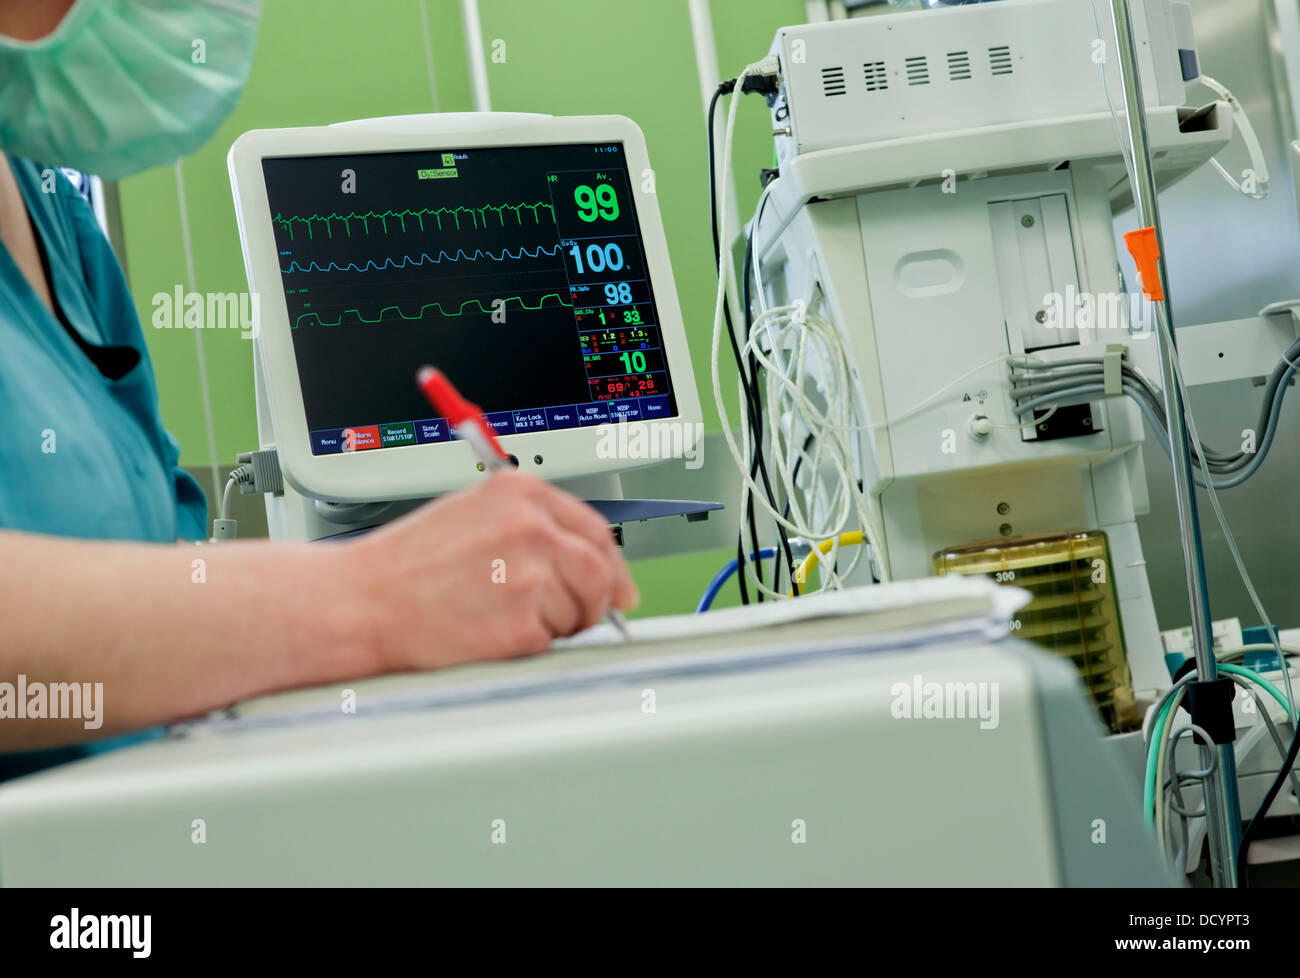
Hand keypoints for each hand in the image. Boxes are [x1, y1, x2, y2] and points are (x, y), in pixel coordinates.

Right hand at [343, 470, 637, 671]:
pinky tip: (489, 630)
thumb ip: (534, 527)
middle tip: (573, 616)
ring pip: (581, 610)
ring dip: (556, 624)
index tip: (616, 587)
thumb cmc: (409, 563)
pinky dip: (530, 645)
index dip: (610, 564)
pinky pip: (552, 642)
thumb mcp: (474, 513)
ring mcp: (529, 575)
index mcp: (521, 493)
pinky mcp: (522, 623)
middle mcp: (531, 527)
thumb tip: (589, 559)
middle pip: (601, 571)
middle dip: (594, 600)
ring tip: (501, 615)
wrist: (362, 601)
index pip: (595, 530)